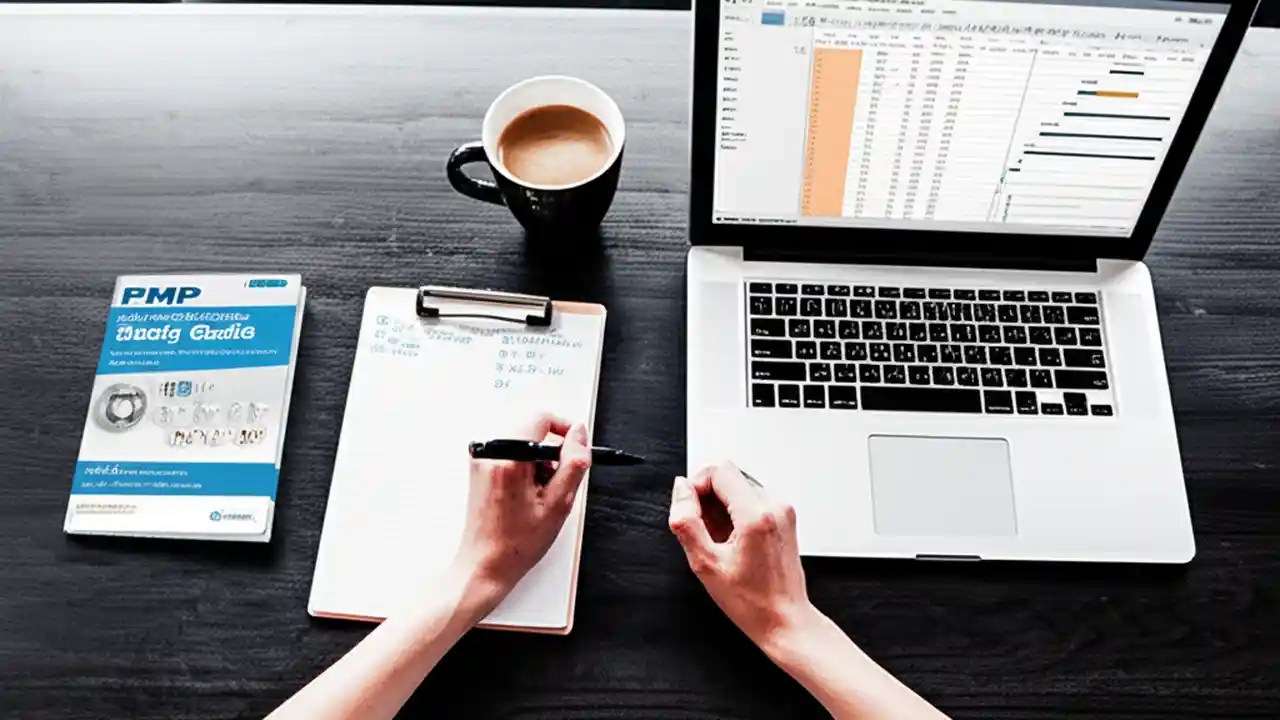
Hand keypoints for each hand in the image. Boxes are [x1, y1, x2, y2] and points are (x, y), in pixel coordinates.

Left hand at [454, 414, 591, 607]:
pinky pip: (511, 456)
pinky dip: (525, 471)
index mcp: (507, 458)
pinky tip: (525, 498)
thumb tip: (580, 435)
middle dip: (552, 455)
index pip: (542, 419)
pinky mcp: (480, 470)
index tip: (576, 447)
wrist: (485, 565)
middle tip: (555, 486)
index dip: (566, 430)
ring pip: (524, 445)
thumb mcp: (558, 504)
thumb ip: (574, 463)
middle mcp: (489, 454)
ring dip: (538, 465)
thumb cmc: (515, 544)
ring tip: (537, 497)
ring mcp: (481, 461)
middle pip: (533, 432)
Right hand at [667, 461, 814, 652]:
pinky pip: (751, 499)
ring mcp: (782, 510)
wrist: (784, 619)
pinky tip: (733, 541)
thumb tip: (680, 490)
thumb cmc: (752, 601)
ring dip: (721, 505)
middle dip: (708, 496)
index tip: (689, 510)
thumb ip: (686, 521)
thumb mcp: (705, 564)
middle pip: (729, 475)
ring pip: (739, 486)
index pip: (719, 470)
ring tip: (720, 540)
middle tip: (704, 531)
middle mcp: (774, 506)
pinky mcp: (784, 517)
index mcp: (756, 514)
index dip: (696, 485)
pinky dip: (736, 513)